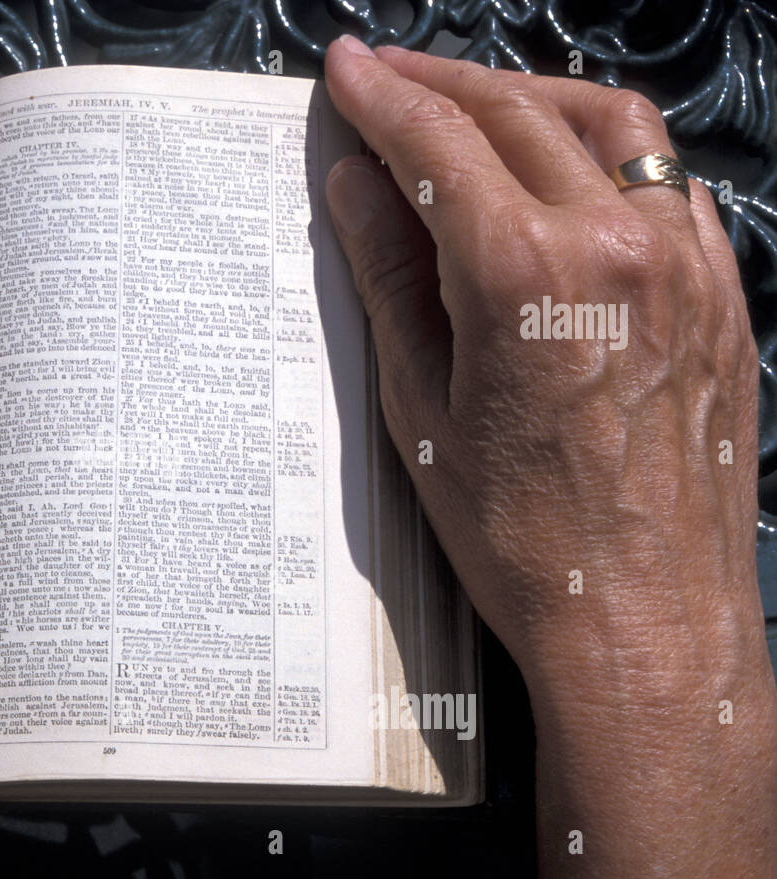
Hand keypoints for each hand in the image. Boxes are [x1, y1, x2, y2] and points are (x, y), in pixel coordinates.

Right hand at [323, 38, 775, 878]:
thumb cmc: (525, 539)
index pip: (439, 146)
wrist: (643, 617)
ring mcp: (686, 263)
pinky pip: (666, 181)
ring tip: (474, 107)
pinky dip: (605, 154)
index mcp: (528, 277)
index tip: (347, 70)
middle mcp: (619, 247)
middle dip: (441, 84)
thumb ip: (391, 279)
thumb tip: (358, 189)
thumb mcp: (423, 407)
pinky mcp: (722, 292)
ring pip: (606, 124)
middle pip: (517, 113)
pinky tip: (566, 175)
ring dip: (529, 98)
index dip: (382, 99)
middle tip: (388, 77)